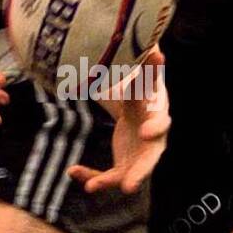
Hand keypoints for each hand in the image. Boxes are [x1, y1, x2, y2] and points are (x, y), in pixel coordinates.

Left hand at [68, 48, 169, 194]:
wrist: (142, 113)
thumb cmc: (143, 95)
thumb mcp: (142, 80)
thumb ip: (147, 65)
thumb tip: (154, 45)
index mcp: (156, 118)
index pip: (161, 122)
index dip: (155, 127)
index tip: (146, 131)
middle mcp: (151, 143)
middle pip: (149, 161)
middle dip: (140, 172)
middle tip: (128, 185)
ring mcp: (138, 158)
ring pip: (126, 175)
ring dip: (109, 182)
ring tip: (91, 188)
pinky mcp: (124, 167)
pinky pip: (107, 176)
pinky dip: (91, 176)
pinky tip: (72, 171)